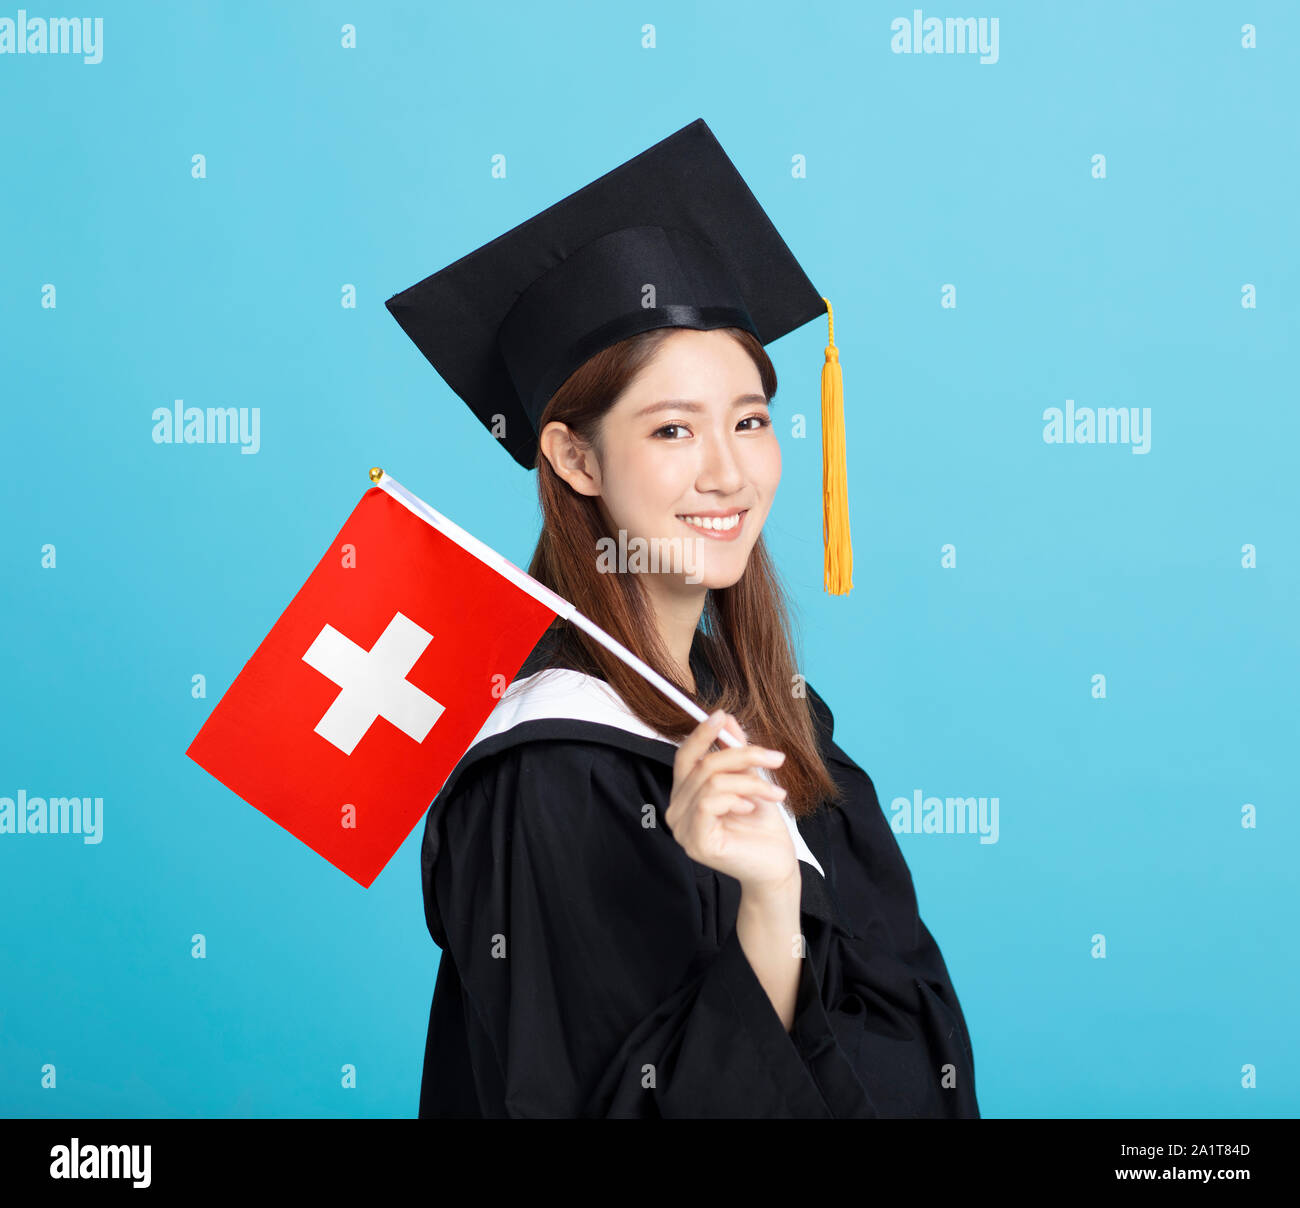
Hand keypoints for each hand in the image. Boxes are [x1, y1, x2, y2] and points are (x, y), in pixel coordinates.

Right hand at [664, 711, 798, 894]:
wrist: (776, 866)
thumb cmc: (762, 827)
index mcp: (685, 795)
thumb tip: (726, 720)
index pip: (684, 756)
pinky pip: (710, 802)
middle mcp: (676, 811)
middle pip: (701, 764)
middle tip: (775, 757)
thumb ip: (734, 752)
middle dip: (741, 754)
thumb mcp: (750, 780)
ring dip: (750, 780)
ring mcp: (682, 829)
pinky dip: (737, 797)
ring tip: (774, 792)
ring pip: (710, 781)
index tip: (722, 715)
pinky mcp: (695, 842)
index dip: (701, 733)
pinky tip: (752, 808)